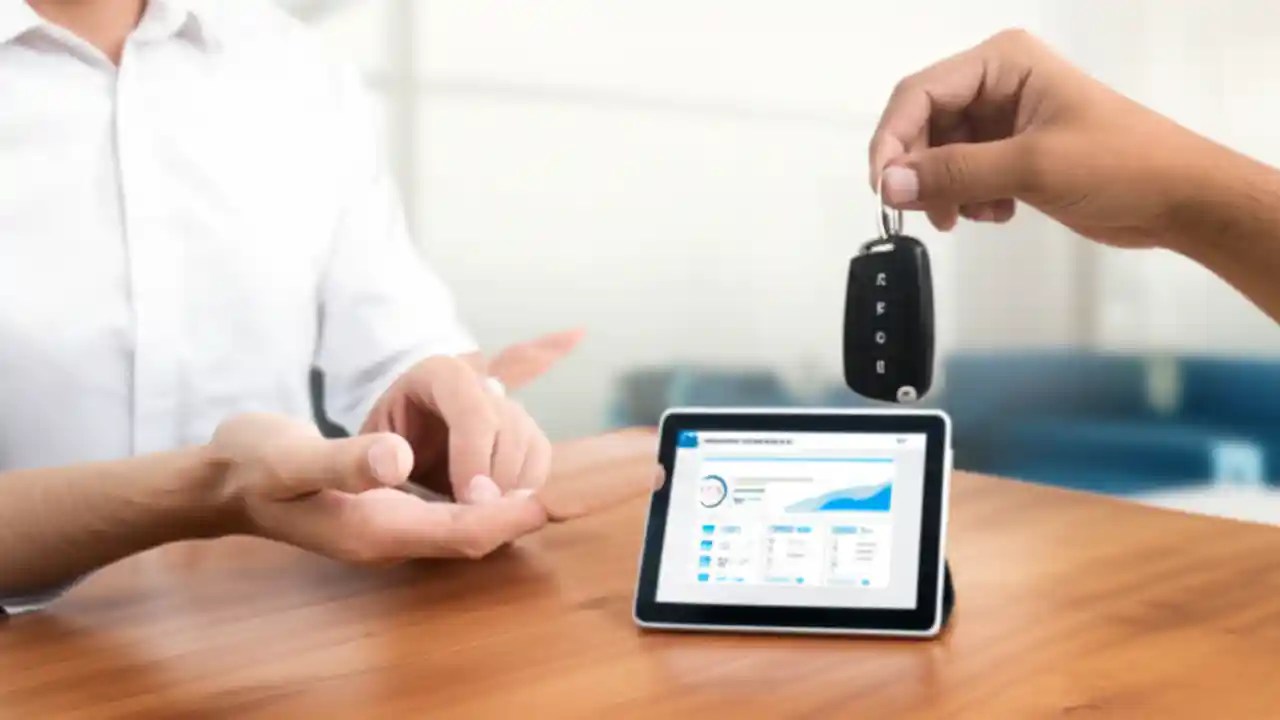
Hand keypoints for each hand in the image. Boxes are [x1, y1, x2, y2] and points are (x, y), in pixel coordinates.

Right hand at [209, 413, 546, 562]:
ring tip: (560, 478)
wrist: (224, 480)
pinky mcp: (391, 511)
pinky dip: (488, 495)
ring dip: (513, 504)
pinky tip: (507, 473)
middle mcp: (393, 537)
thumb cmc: (255, 466)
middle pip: (480, 533)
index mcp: (377, 530)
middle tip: (579, 487)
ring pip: (471, 525)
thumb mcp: (292, 458)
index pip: (465, 530)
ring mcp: (392, 527)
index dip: (513, 515)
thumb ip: (344, 461)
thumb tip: (396, 459)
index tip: (556, 496)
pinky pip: (454, 512)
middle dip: (528, 512)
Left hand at [361, 329, 583, 502]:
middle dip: (500, 477)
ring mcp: (507, 409)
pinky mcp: (522, 437)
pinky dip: (527, 492)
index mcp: (440, 375)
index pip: (472, 409)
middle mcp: (482, 385)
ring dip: (517, 487)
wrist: (388, 444)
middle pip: (510, 426)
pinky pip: (539, 461)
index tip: (468, 502)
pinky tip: (503, 516)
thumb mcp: (351, 448)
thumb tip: (394, 464)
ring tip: (490, 520)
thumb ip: (362, 457)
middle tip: (481, 518)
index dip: (474, 455)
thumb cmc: (368, 449)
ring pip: (531, 442)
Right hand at [869, 29, 1221, 248]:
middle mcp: (997, 83)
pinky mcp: (1012, 153)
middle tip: (929, 212)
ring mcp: (1004, 119)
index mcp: (1003, 62)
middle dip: (921, 171)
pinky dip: (968, 199)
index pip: (919, 93)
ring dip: (946, 190)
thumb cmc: (1122, 165)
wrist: (1179, 199)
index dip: (893, 140)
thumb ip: (956, 173)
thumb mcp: (1032, 167)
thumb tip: (890, 184)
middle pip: (924, 125)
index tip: (884, 188)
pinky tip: (997, 213)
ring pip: (940, 154)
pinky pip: (963, 174)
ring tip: (971, 217)